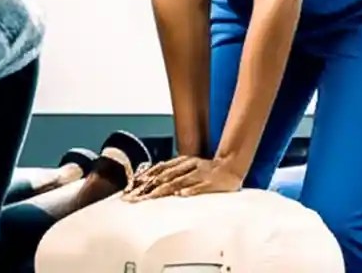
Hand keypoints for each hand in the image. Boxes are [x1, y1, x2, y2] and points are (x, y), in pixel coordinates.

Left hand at [123, 155, 243, 200]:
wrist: (232, 168)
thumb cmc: (207, 172)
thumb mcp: (188, 168)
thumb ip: (171, 174)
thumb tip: (147, 181)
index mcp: (183, 162)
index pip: (159, 169)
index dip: (144, 179)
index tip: (130, 191)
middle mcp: (190, 166)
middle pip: (166, 177)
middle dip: (148, 188)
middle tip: (134, 199)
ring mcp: (201, 174)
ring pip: (180, 181)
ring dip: (164, 190)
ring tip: (151, 198)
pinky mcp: (212, 183)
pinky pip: (200, 187)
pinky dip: (190, 190)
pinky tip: (181, 195)